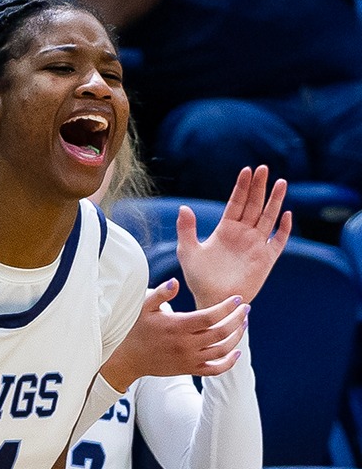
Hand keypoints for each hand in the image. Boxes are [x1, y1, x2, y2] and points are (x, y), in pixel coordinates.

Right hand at [100, 284, 247, 388]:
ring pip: (223, 349)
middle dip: (238, 319)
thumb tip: (175, 282)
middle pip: (222, 332)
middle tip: (245, 309)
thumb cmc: (136, 329)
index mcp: (177, 327)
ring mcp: (188, 359)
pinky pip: (215, 369)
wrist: (127, 358)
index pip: (210, 316)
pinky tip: (236, 352)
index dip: (227, 307)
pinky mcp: (189, 369)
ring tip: (242, 324)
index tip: (236, 298)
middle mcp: (185, 344)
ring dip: (237, 336)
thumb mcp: (144, 308)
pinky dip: (229, 362)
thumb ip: (160, 294)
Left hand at [178, 165, 291, 308]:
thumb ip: (186, 229)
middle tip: (264, 168)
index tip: (247, 170)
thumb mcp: (188, 251)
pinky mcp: (266, 258)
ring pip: (268, 217)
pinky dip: (283, 228)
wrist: (213, 300)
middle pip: (254, 205)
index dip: (242, 187)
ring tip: (280, 182)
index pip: (236, 203)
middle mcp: (243, 234)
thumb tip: (183, 207)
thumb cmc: (199, 279)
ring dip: (275, 200)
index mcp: (226, 229)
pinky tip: (286, 214)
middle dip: (259, 187)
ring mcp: (256, 244)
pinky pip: (278, 240)